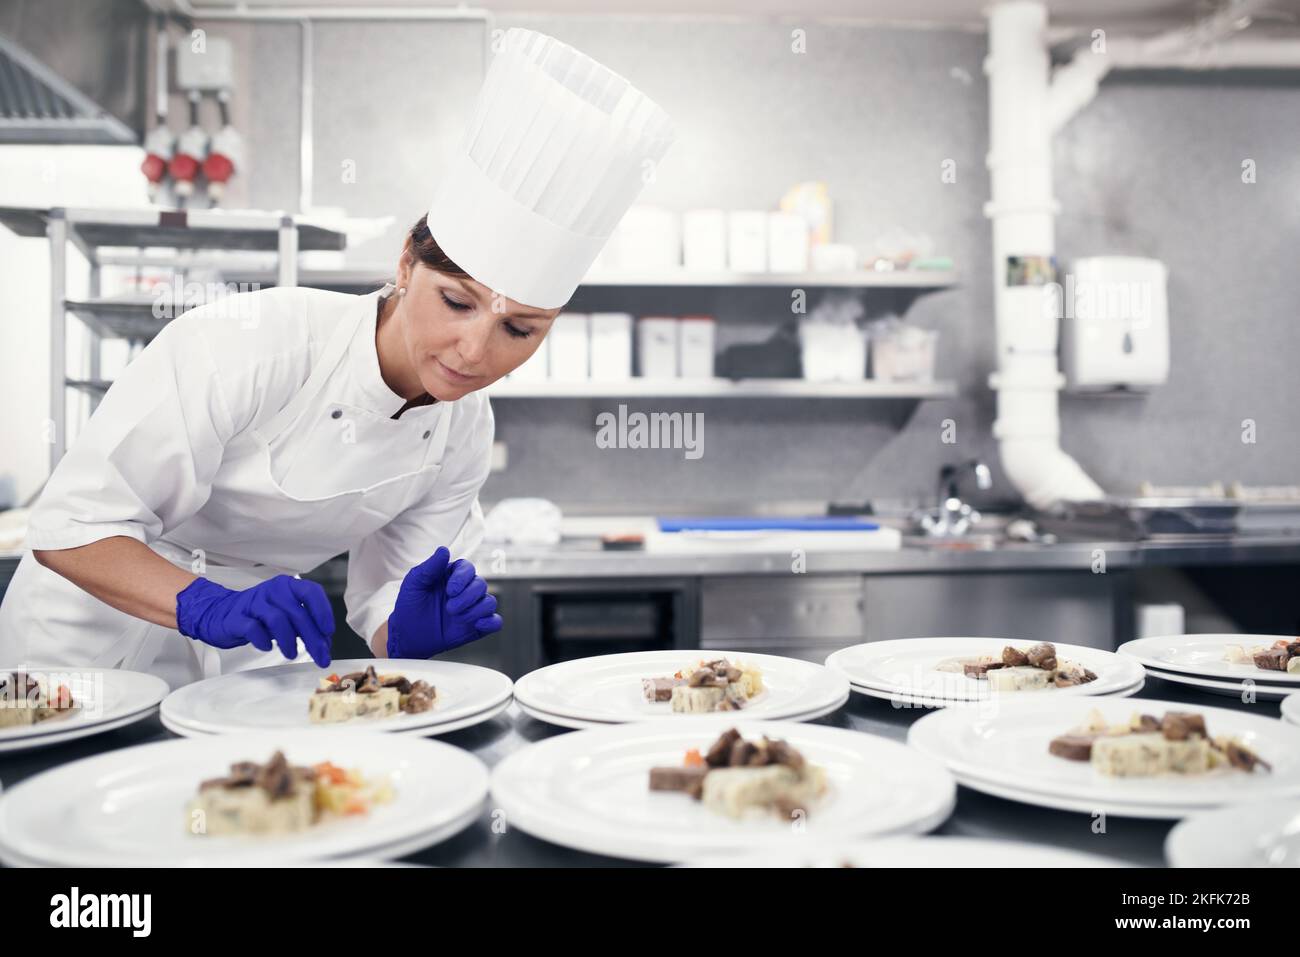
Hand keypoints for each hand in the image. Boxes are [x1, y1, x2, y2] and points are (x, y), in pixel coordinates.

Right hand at [176, 575, 333, 666]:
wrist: (220, 613)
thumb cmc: (259, 615)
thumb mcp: (286, 615)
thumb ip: (305, 625)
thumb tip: (324, 644)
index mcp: (288, 586)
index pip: (311, 592)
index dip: (323, 612)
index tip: (328, 632)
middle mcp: (273, 591)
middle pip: (298, 613)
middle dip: (312, 638)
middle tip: (320, 656)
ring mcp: (254, 603)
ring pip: (278, 620)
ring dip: (289, 640)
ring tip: (293, 654)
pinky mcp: (237, 618)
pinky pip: (253, 629)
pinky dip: (263, 640)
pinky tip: (268, 648)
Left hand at [386, 546, 501, 658]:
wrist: (408, 636)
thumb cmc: (410, 605)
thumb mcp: (414, 584)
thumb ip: (430, 567)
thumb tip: (444, 550)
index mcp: (452, 576)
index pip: (468, 568)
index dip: (463, 578)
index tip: (450, 590)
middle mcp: (466, 590)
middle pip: (481, 584)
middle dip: (467, 597)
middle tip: (450, 608)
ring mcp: (473, 608)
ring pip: (489, 602)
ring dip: (475, 611)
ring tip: (457, 618)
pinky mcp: (478, 626)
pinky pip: (496, 622)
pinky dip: (491, 623)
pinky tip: (477, 625)